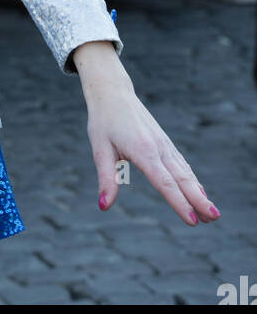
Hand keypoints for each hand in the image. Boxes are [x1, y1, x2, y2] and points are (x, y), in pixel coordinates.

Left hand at [75, 44, 219, 226]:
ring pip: (185, 172)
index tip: (192, 220)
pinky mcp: (165, 143)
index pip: (164, 182)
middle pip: (182, 178)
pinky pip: (182, 164)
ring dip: (199, 193)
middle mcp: (158, 148)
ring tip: (213, 214)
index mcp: (143, 150)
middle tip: (214, 219)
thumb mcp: (100, 149)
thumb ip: (106, 179)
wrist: (113, 93)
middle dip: (199, 200)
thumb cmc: (104, 121)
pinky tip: (200, 192)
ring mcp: (164, 144)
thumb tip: (103, 206)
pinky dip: (193, 179)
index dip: (178, 202)